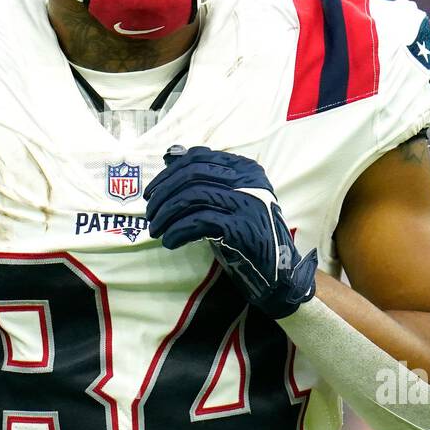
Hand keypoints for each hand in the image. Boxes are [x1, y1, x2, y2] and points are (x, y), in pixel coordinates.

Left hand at [145, 145, 317, 318]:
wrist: (278, 273)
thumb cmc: (248, 236)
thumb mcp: (228, 201)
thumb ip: (205, 179)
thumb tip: (170, 156)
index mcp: (246, 169)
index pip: (198, 158)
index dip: (169, 174)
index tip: (152, 193)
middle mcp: (249, 181)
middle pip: (192, 175)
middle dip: (163, 194)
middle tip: (150, 214)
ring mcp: (248, 204)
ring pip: (193, 196)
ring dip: (166, 214)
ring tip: (156, 230)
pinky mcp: (242, 229)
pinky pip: (199, 222)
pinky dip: (178, 231)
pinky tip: (170, 241)